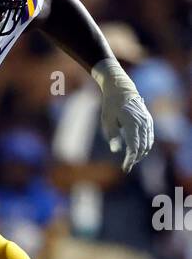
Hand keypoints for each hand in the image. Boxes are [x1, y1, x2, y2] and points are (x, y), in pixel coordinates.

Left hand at [93, 59, 154, 173]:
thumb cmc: (111, 105)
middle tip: (126, 167)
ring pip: (148, 143)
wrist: (121, 89)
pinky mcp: (148, 121)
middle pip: (142, 147)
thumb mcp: (107, 120)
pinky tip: (138, 151)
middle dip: (135, 159)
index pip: (134, 147)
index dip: (130, 160)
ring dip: (141, 154)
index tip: (125, 168)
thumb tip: (116, 151)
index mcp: (132, 124)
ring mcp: (147, 122)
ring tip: (131, 160)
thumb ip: (112, 135)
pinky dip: (145, 146)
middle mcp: (143, 124)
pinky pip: (150, 137)